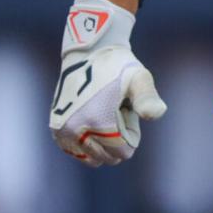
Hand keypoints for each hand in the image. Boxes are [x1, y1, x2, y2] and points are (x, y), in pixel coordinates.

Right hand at [51, 0, 165, 165]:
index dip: (131, 132)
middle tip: (114, 110)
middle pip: (108, 157)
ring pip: (93, 158)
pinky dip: (89, 145)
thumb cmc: (119, 66)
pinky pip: (78, 153)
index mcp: (97, 121)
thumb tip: (156, 114)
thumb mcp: (139, 79)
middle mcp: (76, 130)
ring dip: (103, 142)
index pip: (122, 152)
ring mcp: (63, 131)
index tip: (125, 109)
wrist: (88, 54)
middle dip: (117, 139)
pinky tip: (92, 122)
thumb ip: (148, 98)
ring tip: (103, 114)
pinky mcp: (56, 130)